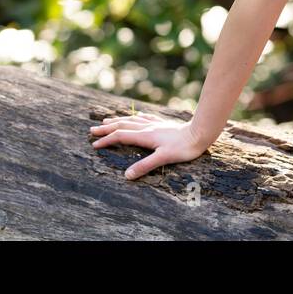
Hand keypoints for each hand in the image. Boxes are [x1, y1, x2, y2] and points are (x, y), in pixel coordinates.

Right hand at [89, 113, 209, 179]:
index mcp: (145, 136)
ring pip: (131, 120)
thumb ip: (145, 166)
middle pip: (122, 126)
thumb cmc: (184, 148)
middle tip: (92, 130)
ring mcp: (155, 124)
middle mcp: (147, 127)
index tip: (94, 145)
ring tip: (106, 121)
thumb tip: (127, 176)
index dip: (106, 140)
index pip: (120, 137)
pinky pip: (143, 118)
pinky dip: (134, 118)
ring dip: (117, 121)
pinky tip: (135, 117)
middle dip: (106, 128)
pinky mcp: (162, 123)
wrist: (200, 133)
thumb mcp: (164, 158)